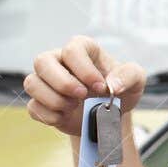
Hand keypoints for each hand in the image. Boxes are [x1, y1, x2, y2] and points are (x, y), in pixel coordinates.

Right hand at [23, 36, 145, 137]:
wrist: (111, 113)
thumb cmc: (121, 89)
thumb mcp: (136, 80)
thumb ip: (129, 76)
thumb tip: (111, 85)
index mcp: (82, 49)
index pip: (72, 50)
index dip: (84, 70)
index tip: (101, 87)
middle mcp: (59, 61)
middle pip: (42, 61)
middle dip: (63, 83)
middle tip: (82, 96)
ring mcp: (47, 81)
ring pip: (32, 83)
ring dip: (54, 100)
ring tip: (74, 107)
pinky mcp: (41, 102)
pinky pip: (33, 107)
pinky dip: (49, 116)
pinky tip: (65, 117)